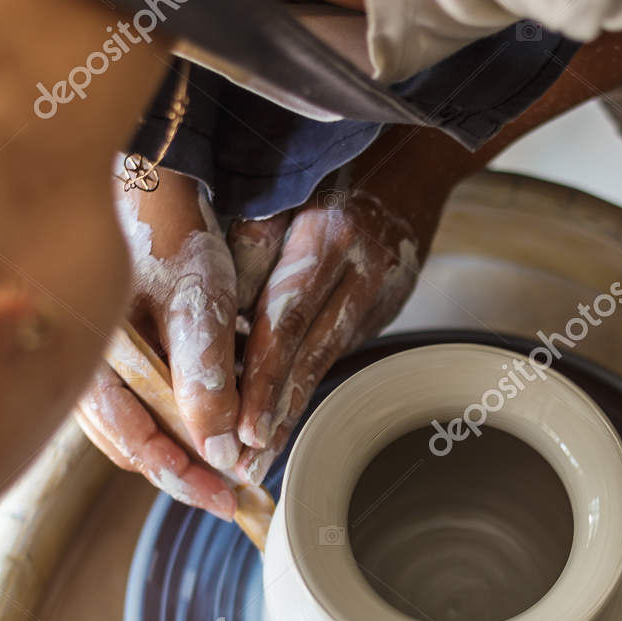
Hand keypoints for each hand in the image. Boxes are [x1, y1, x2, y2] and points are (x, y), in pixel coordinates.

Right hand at [75, 173, 240, 518]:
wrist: (158, 178)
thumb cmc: (171, 233)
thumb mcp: (195, 304)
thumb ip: (204, 376)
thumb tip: (216, 451)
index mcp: (90, 362)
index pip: (130, 440)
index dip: (179, 474)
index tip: (226, 497)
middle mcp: (85, 368)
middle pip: (130, 443)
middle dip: (181, 473)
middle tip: (231, 498)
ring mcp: (98, 360)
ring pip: (136, 426)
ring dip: (181, 452)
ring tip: (227, 473)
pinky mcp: (119, 350)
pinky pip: (143, 399)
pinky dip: (178, 420)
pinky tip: (209, 425)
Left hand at [230, 147, 456, 482]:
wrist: (411, 160)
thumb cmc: (321, 173)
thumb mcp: (275, 193)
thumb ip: (244, 254)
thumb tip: (210, 330)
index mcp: (326, 232)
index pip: (283, 315)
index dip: (257, 373)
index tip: (234, 420)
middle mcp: (359, 266)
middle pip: (305, 347)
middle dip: (270, 408)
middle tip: (243, 460)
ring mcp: (378, 291)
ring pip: (323, 359)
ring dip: (288, 411)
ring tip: (259, 459)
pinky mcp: (384, 307)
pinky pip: (335, 350)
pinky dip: (304, 384)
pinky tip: (279, 421)